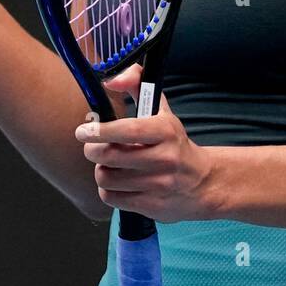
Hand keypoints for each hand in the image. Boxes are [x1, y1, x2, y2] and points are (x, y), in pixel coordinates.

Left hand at [75, 63, 216, 223]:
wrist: (202, 183)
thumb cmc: (174, 143)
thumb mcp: (161, 112)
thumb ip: (137, 86)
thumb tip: (112, 79)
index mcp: (166, 131)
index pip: (127, 129)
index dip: (99, 130)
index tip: (83, 131)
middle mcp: (165, 158)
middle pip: (110, 156)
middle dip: (93, 151)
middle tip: (93, 148)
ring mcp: (159, 185)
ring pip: (107, 178)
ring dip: (101, 171)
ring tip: (109, 166)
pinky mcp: (152, 206)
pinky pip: (112, 198)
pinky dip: (108, 190)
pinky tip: (118, 183)